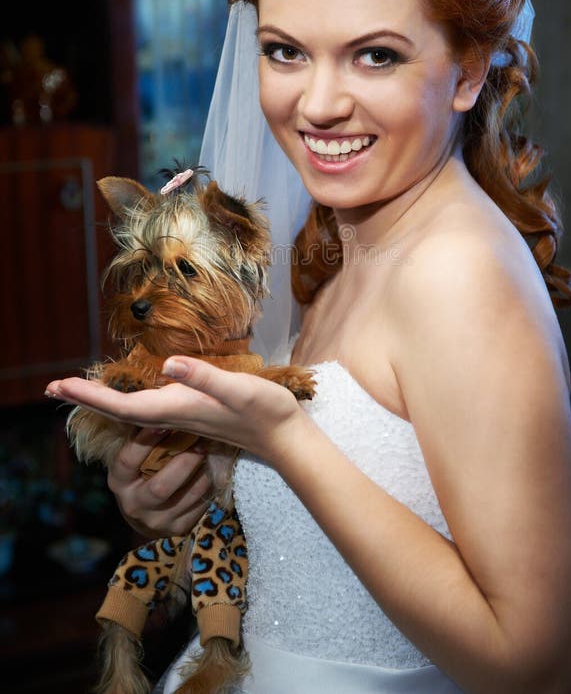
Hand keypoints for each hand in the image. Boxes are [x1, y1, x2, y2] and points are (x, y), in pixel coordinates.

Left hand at [46, 356, 304, 465]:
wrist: (286, 438)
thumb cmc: (266, 412)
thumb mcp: (239, 388)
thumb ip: (205, 378)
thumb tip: (168, 365)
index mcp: (178, 409)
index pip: (124, 405)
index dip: (91, 395)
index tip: (60, 386)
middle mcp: (175, 415)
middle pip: (120, 410)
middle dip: (86, 398)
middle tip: (52, 388)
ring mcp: (183, 417)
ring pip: (132, 410)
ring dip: (102, 400)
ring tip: (77, 391)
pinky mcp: (193, 413)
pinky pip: (148, 410)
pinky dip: (126, 402)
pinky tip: (125, 398)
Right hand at [106, 427, 211, 537]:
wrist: (145, 513)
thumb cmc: (141, 471)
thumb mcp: (134, 457)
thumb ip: (142, 435)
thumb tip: (158, 399)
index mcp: (118, 481)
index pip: (128, 461)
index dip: (145, 441)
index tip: (163, 420)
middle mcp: (133, 505)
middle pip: (161, 486)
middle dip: (184, 461)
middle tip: (200, 440)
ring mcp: (156, 520)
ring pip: (185, 496)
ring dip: (201, 471)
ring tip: (209, 451)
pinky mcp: (177, 528)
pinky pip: (199, 505)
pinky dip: (208, 484)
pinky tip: (211, 469)